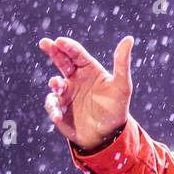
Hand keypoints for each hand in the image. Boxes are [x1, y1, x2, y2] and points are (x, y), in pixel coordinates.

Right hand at [39, 34, 133, 150]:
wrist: (108, 135)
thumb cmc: (116, 108)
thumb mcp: (122, 85)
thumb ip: (122, 63)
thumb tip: (129, 38)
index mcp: (89, 70)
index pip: (76, 54)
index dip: (68, 46)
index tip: (60, 41)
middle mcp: (75, 78)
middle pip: (61, 61)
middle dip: (53, 51)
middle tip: (45, 43)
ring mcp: (66, 93)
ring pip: (55, 83)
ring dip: (55, 83)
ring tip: (57, 85)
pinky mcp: (60, 109)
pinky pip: (52, 105)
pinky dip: (54, 109)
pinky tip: (59, 116)